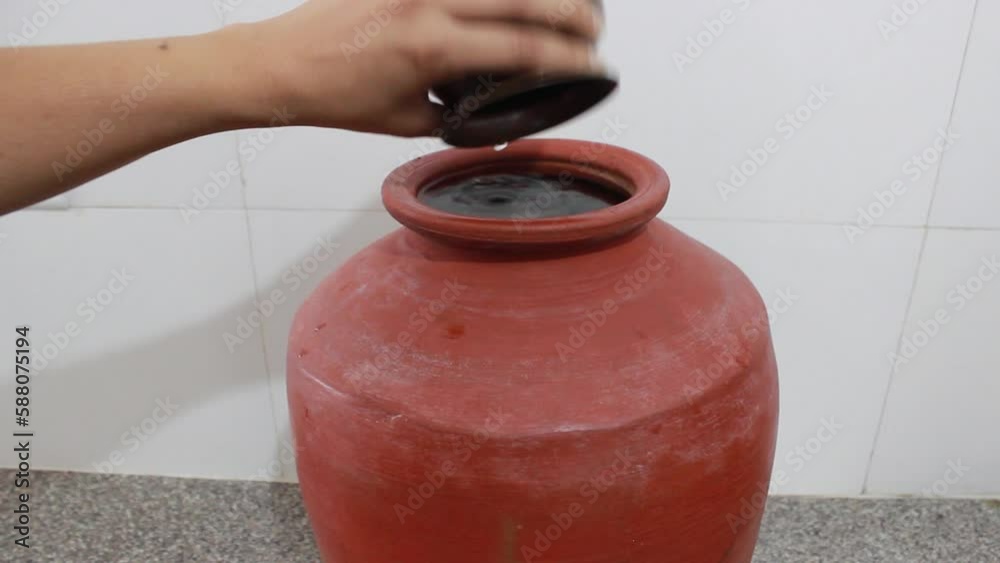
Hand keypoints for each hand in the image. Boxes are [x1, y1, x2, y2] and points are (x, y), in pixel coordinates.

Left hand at [228, 0, 602, 136]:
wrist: (280, 64)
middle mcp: (425, 4)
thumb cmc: (334, 94)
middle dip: (571, 13)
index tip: (592, 63)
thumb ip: (453, 116)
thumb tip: (486, 117)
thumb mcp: (404, 121)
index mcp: (431, 48)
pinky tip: (510, 4)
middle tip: (595, 28)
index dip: (566, 56)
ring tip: (568, 7)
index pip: (520, 46)